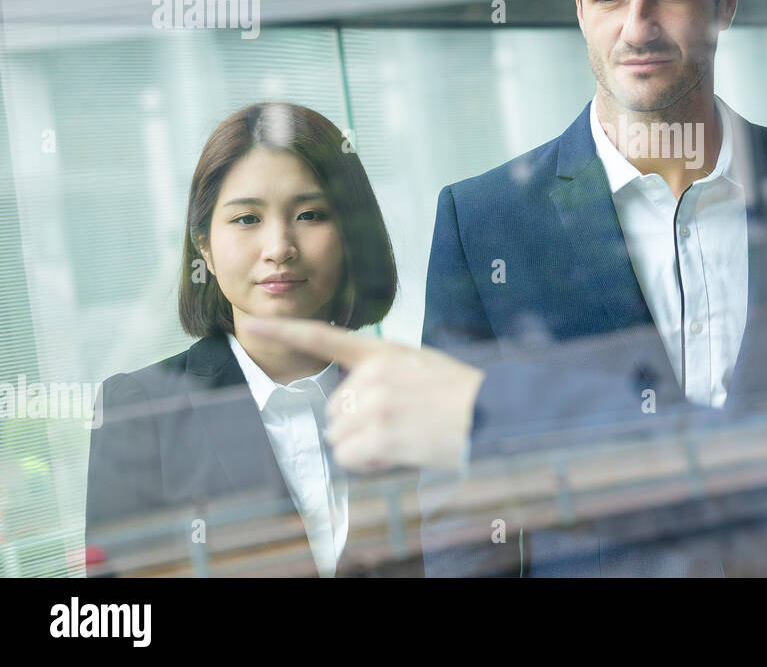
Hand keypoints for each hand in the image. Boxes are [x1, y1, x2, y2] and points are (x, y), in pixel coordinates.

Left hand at [241, 317, 483, 472]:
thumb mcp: (423, 369)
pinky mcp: (380, 434)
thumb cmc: (463, 398)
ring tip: (406, 438)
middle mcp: (375, 374)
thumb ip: (383, 377)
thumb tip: (350, 408)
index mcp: (386, 353)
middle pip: (333, 412)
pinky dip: (371, 464)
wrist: (493, 414)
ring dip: (365, 449)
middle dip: (358, 428)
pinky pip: (350, 458)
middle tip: (402, 427)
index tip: (253, 322)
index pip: (326, 337)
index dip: (286, 331)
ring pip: (338, 438)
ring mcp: (376, 403)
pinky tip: (401, 452)